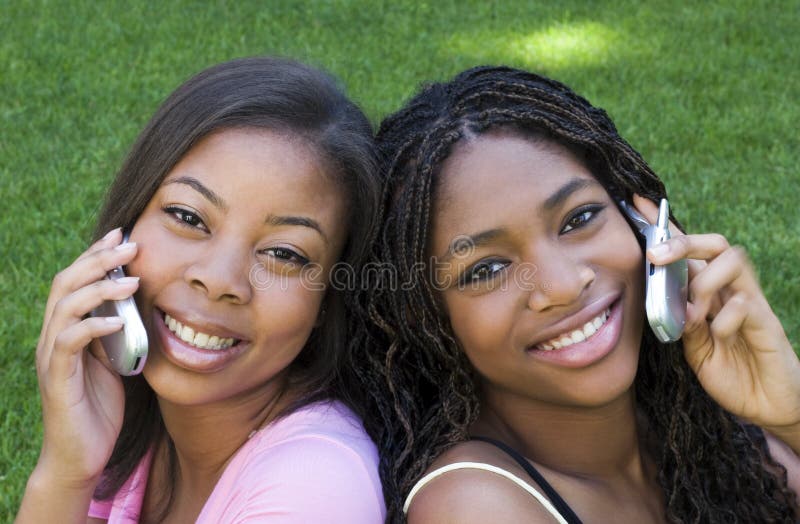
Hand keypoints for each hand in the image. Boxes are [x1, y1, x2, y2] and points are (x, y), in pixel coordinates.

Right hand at [34, 227, 138, 488]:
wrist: (81, 456)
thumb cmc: (100, 408)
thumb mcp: (115, 361)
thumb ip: (121, 333)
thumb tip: (143, 306)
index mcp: (66, 330)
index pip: (74, 281)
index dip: (95, 254)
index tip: (122, 234)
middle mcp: (53, 338)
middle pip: (65, 284)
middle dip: (98, 260)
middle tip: (130, 245)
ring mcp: (52, 358)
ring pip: (65, 308)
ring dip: (98, 289)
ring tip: (131, 280)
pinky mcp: (57, 380)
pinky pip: (69, 343)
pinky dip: (93, 326)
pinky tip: (117, 319)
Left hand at [633, 195, 799, 433]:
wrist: (768, 405)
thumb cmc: (731, 374)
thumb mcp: (694, 349)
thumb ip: (682, 322)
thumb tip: (662, 295)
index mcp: (708, 294)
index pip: (688, 251)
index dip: (665, 226)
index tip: (637, 203)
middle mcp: (731, 292)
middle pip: (715, 243)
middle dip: (682, 242)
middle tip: (655, 256)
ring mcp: (751, 305)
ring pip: (734, 261)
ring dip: (704, 280)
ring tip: (692, 312)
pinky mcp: (767, 326)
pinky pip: (747, 304)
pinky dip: (724, 318)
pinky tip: (717, 335)